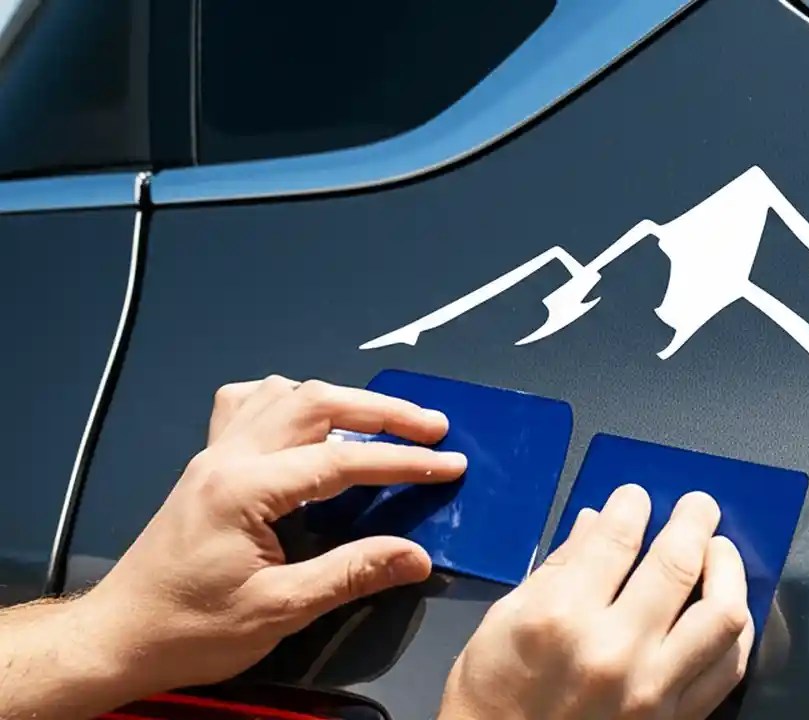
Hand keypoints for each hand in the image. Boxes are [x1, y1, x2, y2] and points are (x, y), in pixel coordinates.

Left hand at [76, 376, 466, 698]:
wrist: (118, 638)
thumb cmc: (191, 630)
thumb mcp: (278, 610)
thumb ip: (350, 574)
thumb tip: (416, 556)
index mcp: (244, 490)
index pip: (340, 459)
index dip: (403, 461)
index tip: (450, 465)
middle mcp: (227, 457)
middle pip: (315, 403)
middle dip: (382, 411)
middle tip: (432, 428)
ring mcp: (212, 455)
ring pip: (283, 394)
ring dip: (341, 400)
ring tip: (384, 422)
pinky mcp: (206, 466)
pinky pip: (248, 406)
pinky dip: (289, 402)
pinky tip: (307, 423)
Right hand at [440, 485, 753, 719]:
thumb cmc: (492, 696)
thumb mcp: (504, 620)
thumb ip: (558, 567)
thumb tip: (597, 523)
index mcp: (561, 617)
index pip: (617, 538)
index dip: (633, 505)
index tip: (637, 498)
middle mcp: (614, 650)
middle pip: (678, 564)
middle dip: (694, 520)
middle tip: (698, 507)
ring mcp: (652, 690)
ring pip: (723, 614)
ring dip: (728, 570)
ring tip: (718, 552)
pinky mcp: (676, 719)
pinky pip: (728, 667)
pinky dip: (735, 630)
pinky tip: (725, 608)